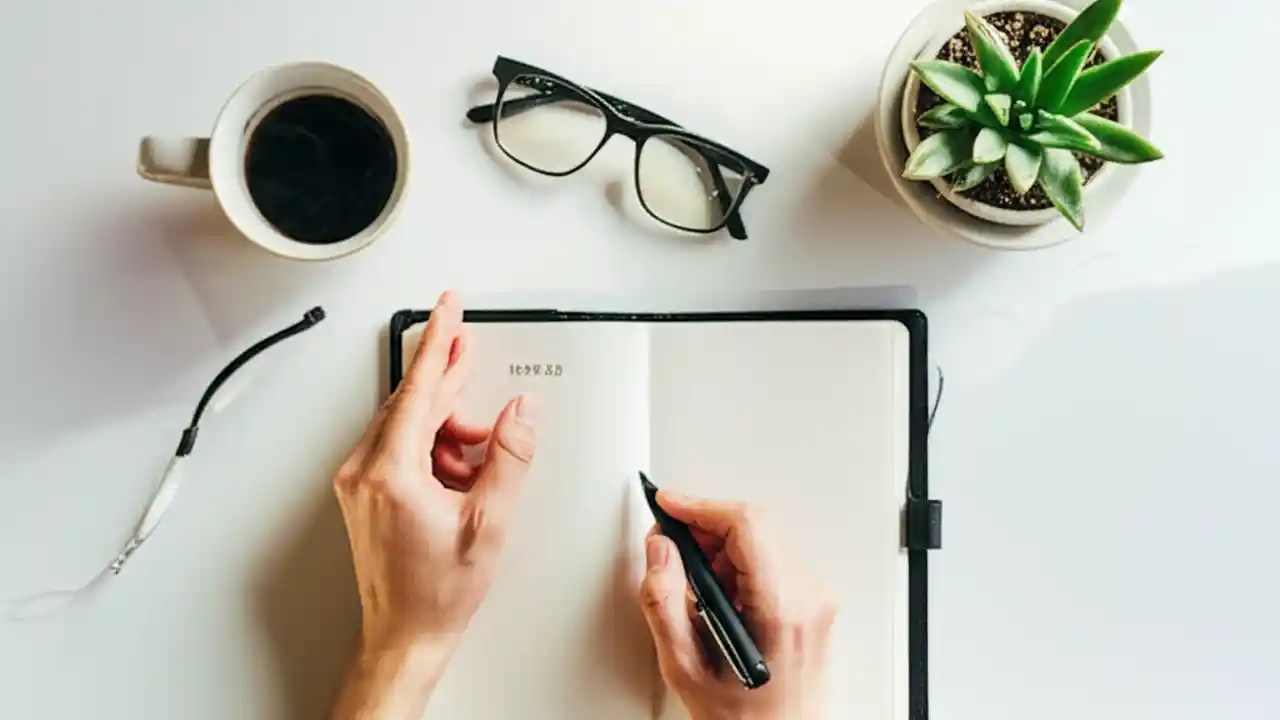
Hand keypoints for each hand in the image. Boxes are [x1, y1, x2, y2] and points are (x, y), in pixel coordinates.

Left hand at [330, 291, 537, 719]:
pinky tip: (462, 469)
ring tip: (482, 455)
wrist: (406, 632)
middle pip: (412, 402)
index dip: (439, 342)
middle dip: (450, 382)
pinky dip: (434, 448)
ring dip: (448, 426)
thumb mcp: (491, 522)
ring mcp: (359, 481)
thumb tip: (520, 413)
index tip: (448, 308)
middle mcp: (364, 470)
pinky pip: (400, 447)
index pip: (419, 389)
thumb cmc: (438, 590)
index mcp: (389, 472)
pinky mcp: (363, 492)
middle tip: (470, 348)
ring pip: (408, 425)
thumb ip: (510, 457)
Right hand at [639, 492, 837, 719]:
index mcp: (781, 608)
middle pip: (753, 528)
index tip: (669, 505)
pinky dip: (739, 567)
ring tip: (694, 588)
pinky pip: (772, 560)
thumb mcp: (685, 667)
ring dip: (720, 551)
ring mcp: (816, 598)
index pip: (746, 524)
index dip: (700, 506)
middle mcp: (808, 596)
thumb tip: (660, 551)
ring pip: (761, 541)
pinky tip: (719, 597)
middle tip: (670, 548)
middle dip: (704, 530)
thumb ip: (664, 601)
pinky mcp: (815, 601)